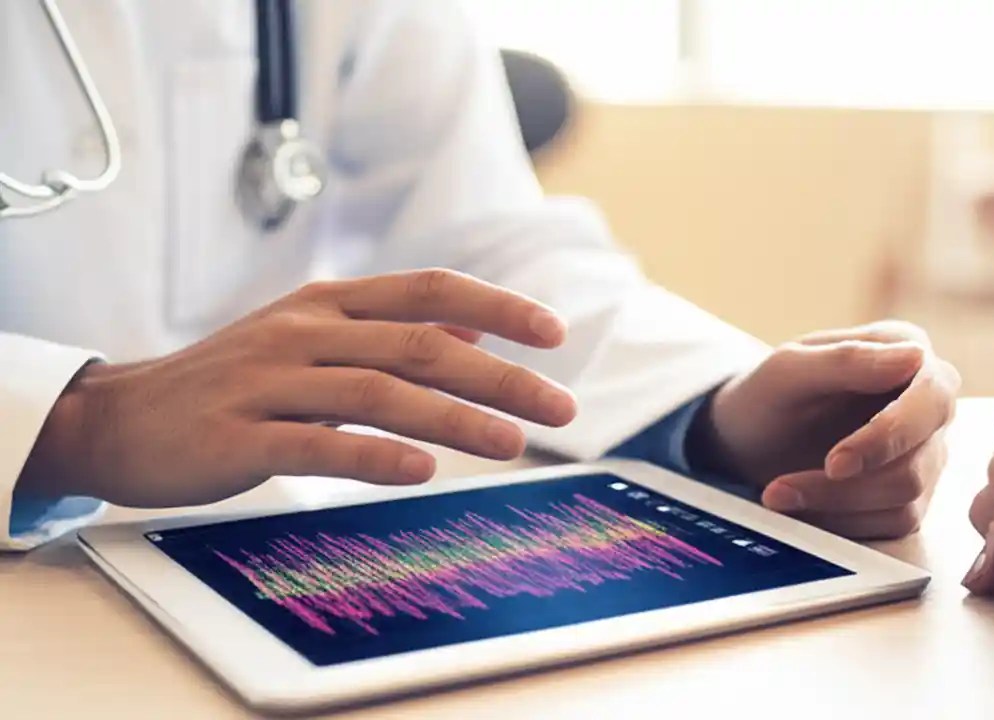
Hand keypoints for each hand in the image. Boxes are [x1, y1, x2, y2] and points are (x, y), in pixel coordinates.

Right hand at [15, 269, 577, 507]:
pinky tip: (422, 470)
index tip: (554, 334)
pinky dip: (373, 454)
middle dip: (498, 374)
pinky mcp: (235, 436)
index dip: (496, 306)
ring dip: (453, 417)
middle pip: (418, 344)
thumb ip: (386, 331)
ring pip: (377, 393)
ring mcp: (266, 381)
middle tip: (559, 407)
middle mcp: (302, 333)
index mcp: (327, 304)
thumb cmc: (228, 382)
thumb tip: (470, 327)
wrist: (115, 418)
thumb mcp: (308, 338)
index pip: (427, 290)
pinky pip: (315, 444)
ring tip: (511, 445)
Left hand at [689, 321, 959, 538]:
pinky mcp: (912, 495)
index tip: (836, 463)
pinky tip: (801, 508)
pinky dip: (841, 523)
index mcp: (908, 353)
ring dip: (835, 504)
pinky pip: (894, 522)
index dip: (890, 435)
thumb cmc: (767, 395)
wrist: (747, 441)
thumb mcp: (788, 371)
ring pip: (907, 497)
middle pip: (921, 458)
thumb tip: (916, 355)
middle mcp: (928, 404)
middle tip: (785, 490)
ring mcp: (925, 452)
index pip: (931, 398)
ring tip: (777, 494)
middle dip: (853, 484)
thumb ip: (847, 359)